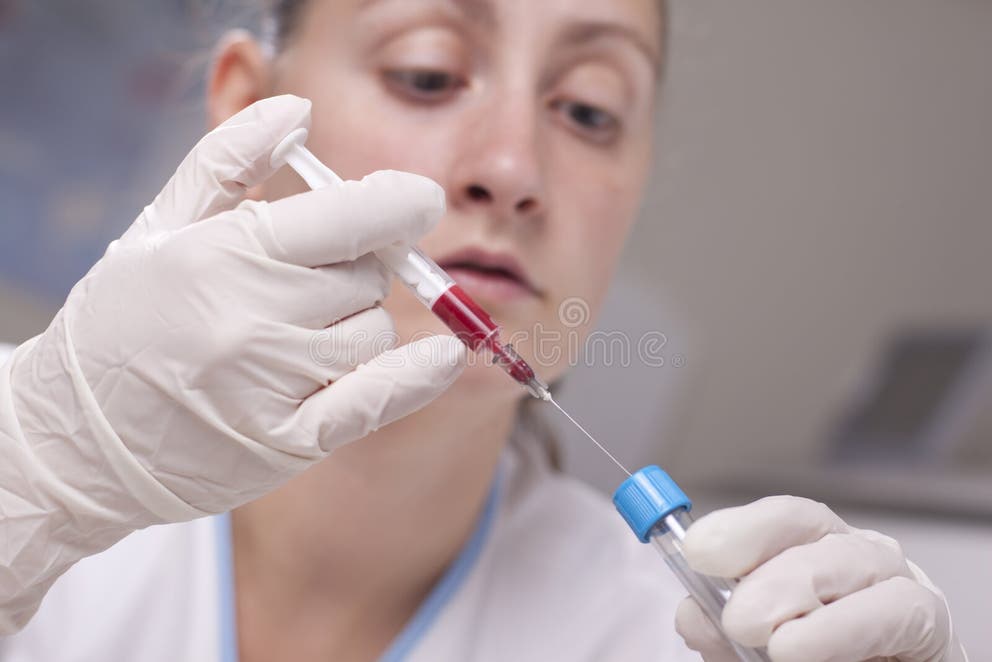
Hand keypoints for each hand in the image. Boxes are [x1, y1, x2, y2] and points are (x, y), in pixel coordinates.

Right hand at [0, 95, 464, 630]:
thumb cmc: (124, 320)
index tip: (421, 202)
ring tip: (296, 336)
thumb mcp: (160, 226)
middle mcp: (251, 319)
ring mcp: (270, 386)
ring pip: (372, 334)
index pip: (347, 219)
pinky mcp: (286, 443)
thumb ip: (229, 160)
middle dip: (352, 272)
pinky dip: (417, 379)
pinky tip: (445, 357)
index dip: (398, 205)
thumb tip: (298, 109)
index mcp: (223, 254)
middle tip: (305, 284)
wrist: (77, 439)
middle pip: (366, 279)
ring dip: (355, 327)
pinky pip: (376, 402)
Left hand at [674, 496, 966, 661]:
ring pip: (857, 562)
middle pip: (815, 532)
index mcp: (807, 550)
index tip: (698, 550)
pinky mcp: (931, 623)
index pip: (780, 520)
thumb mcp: (754, 650)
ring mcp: (896, 582)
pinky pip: (900, 611)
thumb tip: (692, 613)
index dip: (740, 528)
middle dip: (770, 571)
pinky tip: (804, 648)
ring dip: (809, 598)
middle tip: (738, 618)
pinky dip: (850, 629)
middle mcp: (853, 555)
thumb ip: (724, 632)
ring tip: (778, 646)